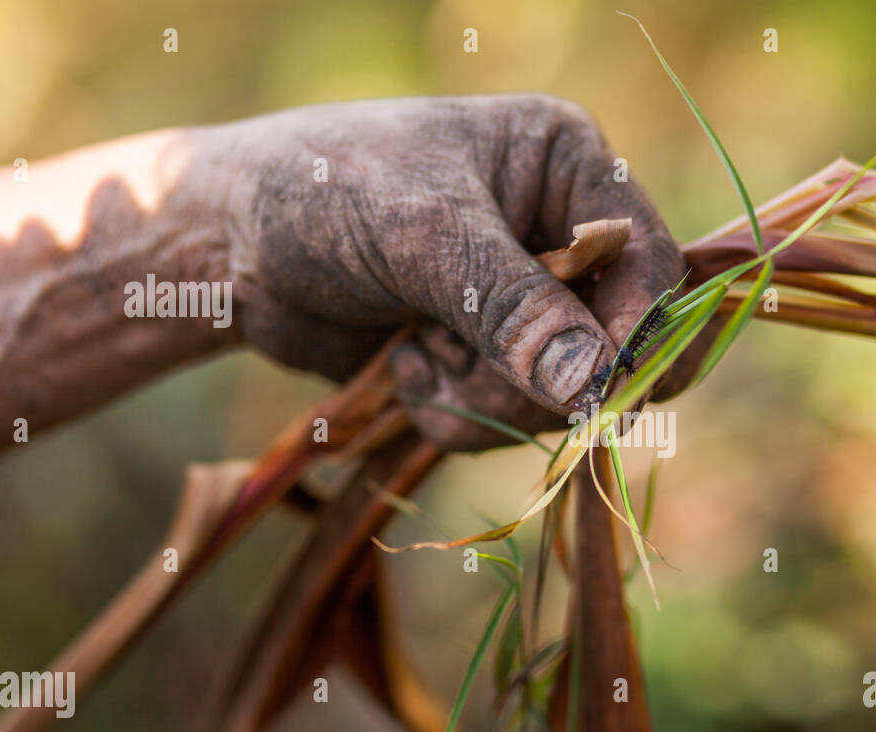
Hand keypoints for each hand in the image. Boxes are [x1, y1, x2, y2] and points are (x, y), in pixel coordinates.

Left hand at [226, 94, 686, 449]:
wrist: (225, 242)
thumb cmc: (319, 192)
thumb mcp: (423, 235)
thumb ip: (513, 306)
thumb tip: (596, 383)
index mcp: (569, 169)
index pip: (650, 261)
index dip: (639, 334)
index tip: (599, 392)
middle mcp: (560, 234)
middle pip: (618, 343)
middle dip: (545, 377)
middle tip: (478, 374)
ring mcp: (525, 302)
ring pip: (563, 395)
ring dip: (487, 397)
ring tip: (416, 353)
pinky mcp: (487, 355)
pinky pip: (511, 418)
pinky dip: (458, 413)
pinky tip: (404, 369)